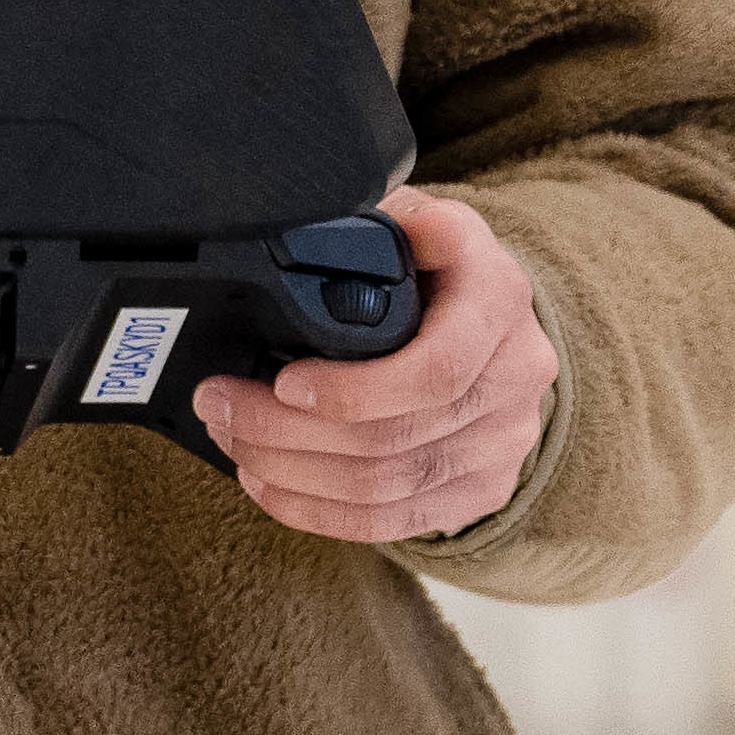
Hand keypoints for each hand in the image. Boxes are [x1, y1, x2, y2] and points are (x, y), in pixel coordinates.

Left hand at [192, 186, 555, 543]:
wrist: (488, 314)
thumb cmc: (427, 258)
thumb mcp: (408, 215)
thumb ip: (376, 219)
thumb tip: (321, 218)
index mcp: (496, 297)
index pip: (434, 368)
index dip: (353, 389)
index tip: (282, 381)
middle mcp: (515, 374)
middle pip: (394, 434)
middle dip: (285, 429)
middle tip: (218, 403)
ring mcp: (506, 439)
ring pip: (387, 483)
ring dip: (290, 471)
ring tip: (230, 439)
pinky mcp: (483, 487)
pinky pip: (397, 519)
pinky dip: (320, 510)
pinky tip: (267, 485)